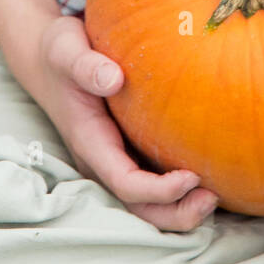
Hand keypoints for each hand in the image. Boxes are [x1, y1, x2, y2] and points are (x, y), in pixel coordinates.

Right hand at [17, 14, 219, 231]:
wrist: (48, 58)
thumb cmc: (60, 52)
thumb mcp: (67, 50)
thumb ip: (86, 66)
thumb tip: (113, 79)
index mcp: (90, 141)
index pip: (125, 182)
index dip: (158, 189)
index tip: (192, 176)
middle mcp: (102, 159)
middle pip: (138, 207)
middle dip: (174, 212)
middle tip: (213, 197)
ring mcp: (113, 157)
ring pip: (145, 203)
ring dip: (179, 208)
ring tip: (215, 195)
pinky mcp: (126, 149)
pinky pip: (150, 180)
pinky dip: (178, 190)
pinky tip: (208, 173)